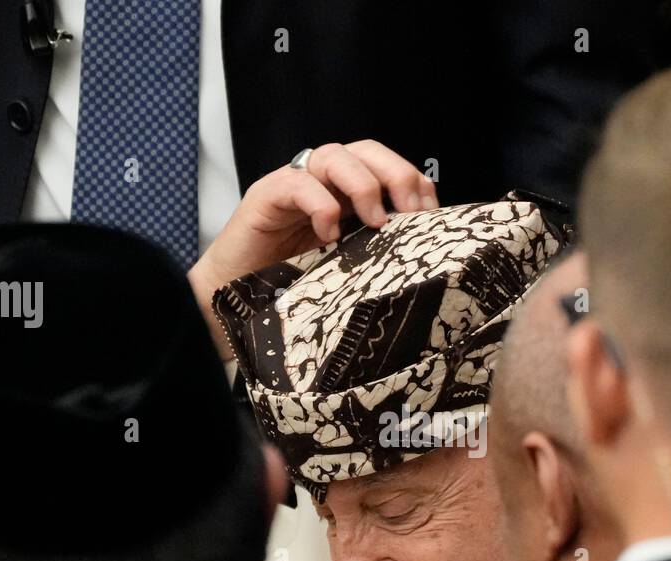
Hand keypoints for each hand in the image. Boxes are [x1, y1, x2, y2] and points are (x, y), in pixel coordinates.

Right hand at [189, 140, 438, 350]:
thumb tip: (424, 250)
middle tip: (411, 212)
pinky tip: (329, 233)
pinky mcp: (266, 197)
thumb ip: (378, 247)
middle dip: (397, 175)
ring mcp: (294, 185)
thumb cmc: (294, 283)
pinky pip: (297, 183)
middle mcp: (324, 182)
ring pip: (334, 156)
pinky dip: (320, 204)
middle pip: (367, 151)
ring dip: (363, 185)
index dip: (415, 182)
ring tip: (375, 222)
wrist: (238, 300)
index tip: (431, 215)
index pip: (388, 166)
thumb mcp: (350, 264)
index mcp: (348, 193)